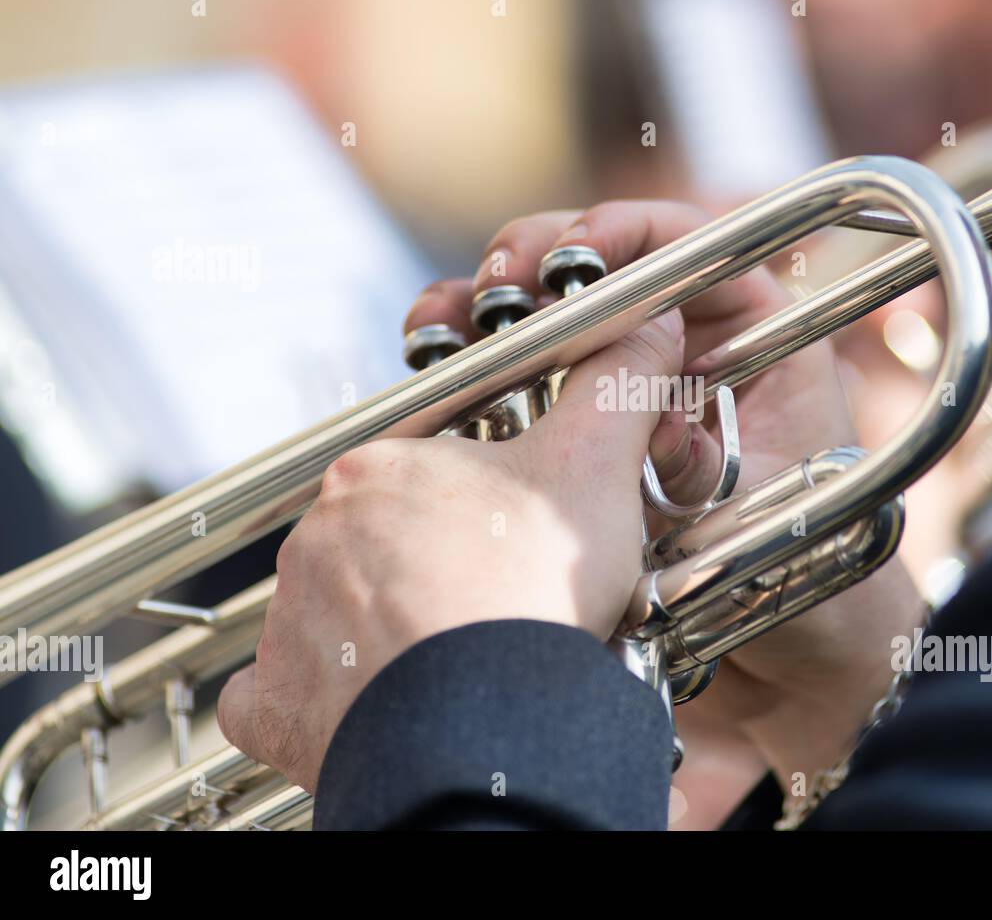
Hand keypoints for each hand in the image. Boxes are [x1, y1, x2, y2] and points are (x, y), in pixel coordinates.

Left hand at [216, 309, 685, 791]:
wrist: (482, 722)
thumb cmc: (528, 591)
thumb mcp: (592, 470)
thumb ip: (617, 389)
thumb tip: (651, 325)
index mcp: (377, 471)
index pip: (425, 473)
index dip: (477, 506)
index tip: (510, 539)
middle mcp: (316, 538)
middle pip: (381, 542)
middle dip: (431, 567)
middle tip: (494, 602)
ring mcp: (291, 623)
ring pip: (340, 613)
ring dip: (386, 630)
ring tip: (456, 659)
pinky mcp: (282, 704)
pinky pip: (288, 695)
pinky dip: (325, 698)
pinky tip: (373, 703)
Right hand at [404, 203, 925, 826]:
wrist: (787, 669)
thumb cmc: (809, 587)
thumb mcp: (761, 520)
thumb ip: (711, 470)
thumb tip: (653, 421)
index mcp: (757, 346)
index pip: (695, 250)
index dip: (632, 231)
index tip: (577, 252)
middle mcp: (688, 357)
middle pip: (607, 271)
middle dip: (544, 258)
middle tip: (501, 281)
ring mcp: (631, 396)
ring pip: (553, 321)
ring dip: (492, 307)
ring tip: (448, 319)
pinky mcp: (583, 443)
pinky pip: (525, 386)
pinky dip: (477, 368)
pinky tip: (435, 364)